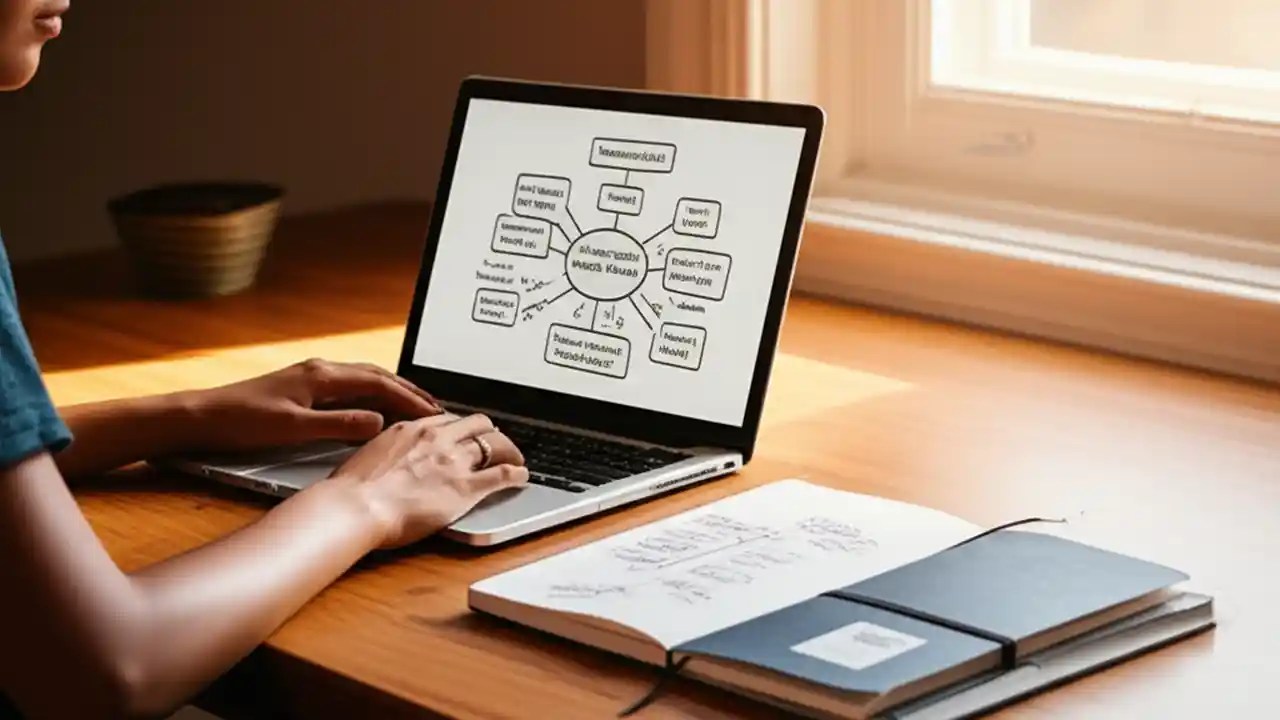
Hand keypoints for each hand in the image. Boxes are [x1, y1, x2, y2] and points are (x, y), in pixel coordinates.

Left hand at [180, 358, 442, 452]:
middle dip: (409, 391)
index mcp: (322, 376)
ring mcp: (311, 376)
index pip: (379, 384)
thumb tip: (378, 421)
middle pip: (377, 375)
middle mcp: (320, 370)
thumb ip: (339, 424)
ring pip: (365, 378)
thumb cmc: (242, 423)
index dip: (410, 399)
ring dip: (393, 390)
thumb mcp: (293, 429)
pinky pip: (350, 385)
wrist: (202, 416)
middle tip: (436, 408)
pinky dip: (373, 394)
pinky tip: (376, 407)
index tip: (433, 414)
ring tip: (415, 406)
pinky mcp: (303, 386)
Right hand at [328, 413, 527, 547]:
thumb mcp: (368, 456)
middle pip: (476, 424)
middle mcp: (437, 438)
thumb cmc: (352, 490)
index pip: (447, 419)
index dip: (460, 427)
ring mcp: (454, 461)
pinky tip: (522, 476)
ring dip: (507, 449)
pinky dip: (516, 473)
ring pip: (494, 443)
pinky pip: (502, 474)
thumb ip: (387, 453)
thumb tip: (387, 461)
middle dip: (487, 432)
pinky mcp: (466, 487)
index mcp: (411, 429)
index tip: (463, 434)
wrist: (356, 507)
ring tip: (514, 457)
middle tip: (492, 442)